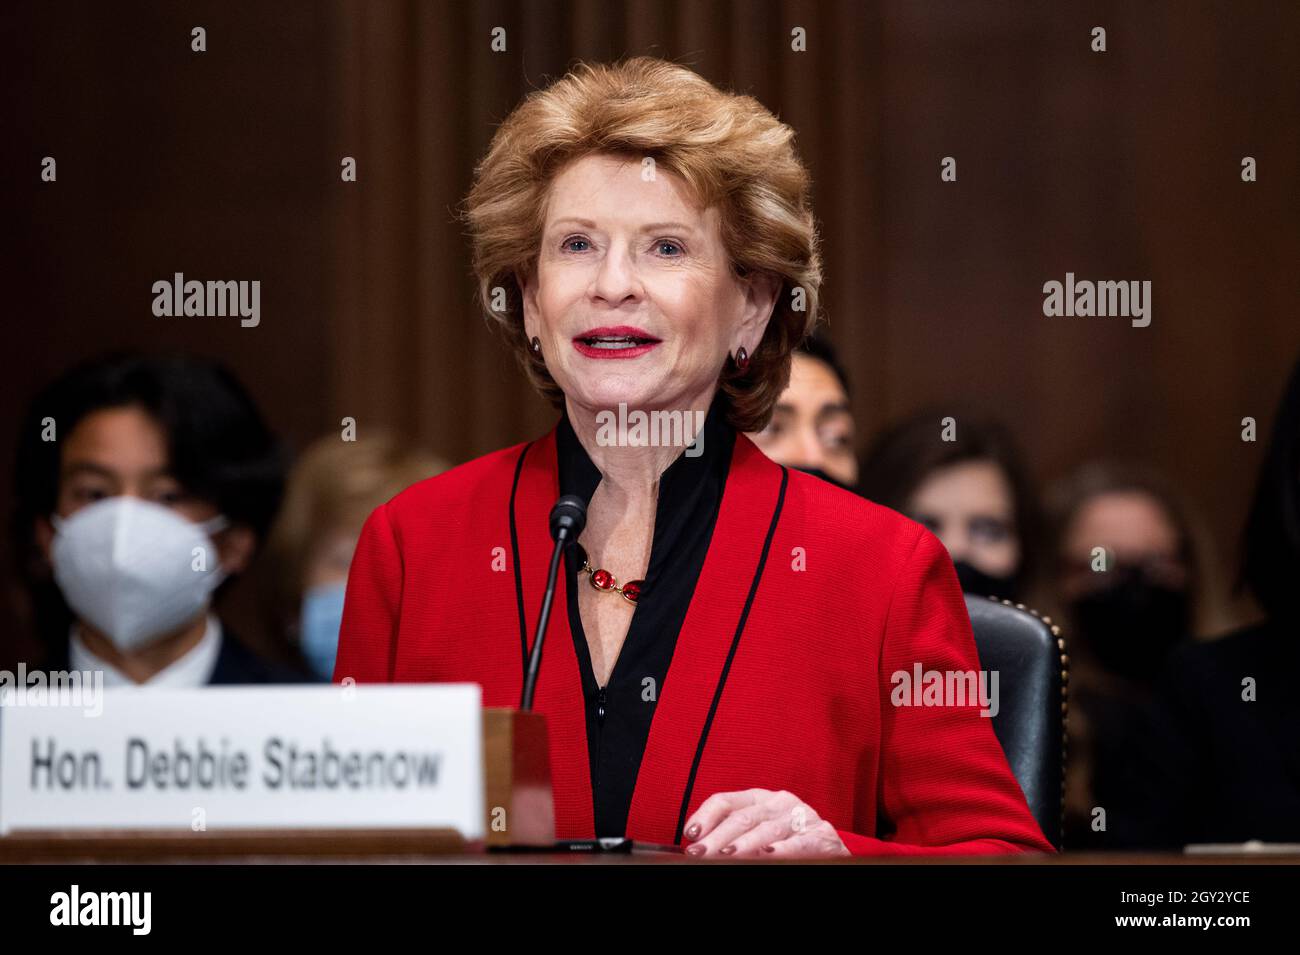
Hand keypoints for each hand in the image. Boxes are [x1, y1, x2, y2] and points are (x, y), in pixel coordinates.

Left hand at [682, 788, 850, 857]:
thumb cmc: (786, 840)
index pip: (725, 801)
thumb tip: (697, 843)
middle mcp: (779, 802)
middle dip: (717, 838)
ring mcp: (801, 817)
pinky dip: (784, 849)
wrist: (829, 849)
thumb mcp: (757, 830)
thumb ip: (730, 834)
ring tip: (727, 855)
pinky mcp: (822, 835)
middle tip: (700, 853)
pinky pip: (800, 842)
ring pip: (767, 830)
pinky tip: (768, 855)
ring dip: (744, 845)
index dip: (705, 817)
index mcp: (759, 798)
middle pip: (742, 818)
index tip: (690, 835)